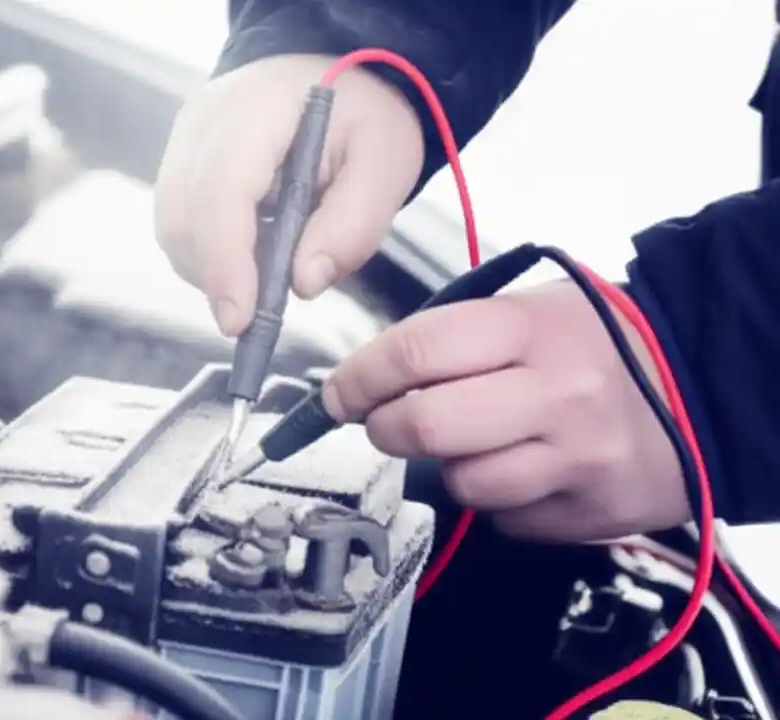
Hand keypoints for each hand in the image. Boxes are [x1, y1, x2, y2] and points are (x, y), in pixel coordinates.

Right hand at [155, 55, 424, 334]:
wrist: (328, 77)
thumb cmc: (360, 115)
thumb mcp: (387, 160)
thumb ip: (354, 223)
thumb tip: (303, 284)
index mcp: (253, 109)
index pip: (220, 193)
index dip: (225, 263)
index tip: (240, 320)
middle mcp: (200, 124)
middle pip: (184, 220)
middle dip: (219, 278)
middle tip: (264, 312)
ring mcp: (179, 144)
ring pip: (173, 231)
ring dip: (213, 270)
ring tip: (265, 273)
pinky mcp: (175, 166)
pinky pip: (178, 227)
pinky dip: (210, 255)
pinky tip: (250, 253)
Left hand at [320, 282, 690, 541]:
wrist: (700, 386)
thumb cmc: (594, 344)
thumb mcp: (531, 310)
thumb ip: (452, 339)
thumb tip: (365, 379)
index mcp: (532, 329)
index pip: (416, 352)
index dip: (359, 378)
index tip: (339, 393)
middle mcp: (557, 394)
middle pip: (426, 427)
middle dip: (383, 428)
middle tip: (382, 423)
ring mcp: (576, 460)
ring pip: (462, 483)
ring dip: (446, 468)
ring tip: (472, 442)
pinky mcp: (588, 513)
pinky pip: (504, 520)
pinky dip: (496, 500)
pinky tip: (521, 469)